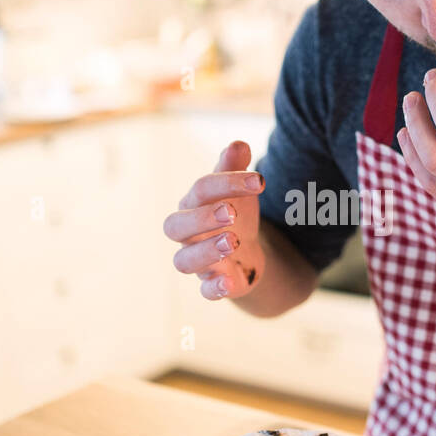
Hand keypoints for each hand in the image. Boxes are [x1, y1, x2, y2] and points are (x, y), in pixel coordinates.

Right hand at [163, 140, 265, 298]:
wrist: (246, 251)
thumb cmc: (236, 213)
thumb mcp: (238, 189)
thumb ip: (234, 167)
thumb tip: (239, 144)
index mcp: (192, 205)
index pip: (201, 190)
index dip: (228, 183)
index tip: (260, 180)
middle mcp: (188, 234)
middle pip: (176, 226)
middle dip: (202, 218)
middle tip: (232, 212)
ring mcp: (198, 262)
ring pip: (184, 261)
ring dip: (207, 251)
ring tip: (234, 241)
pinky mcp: (212, 284)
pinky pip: (205, 291)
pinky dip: (214, 288)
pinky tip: (230, 282)